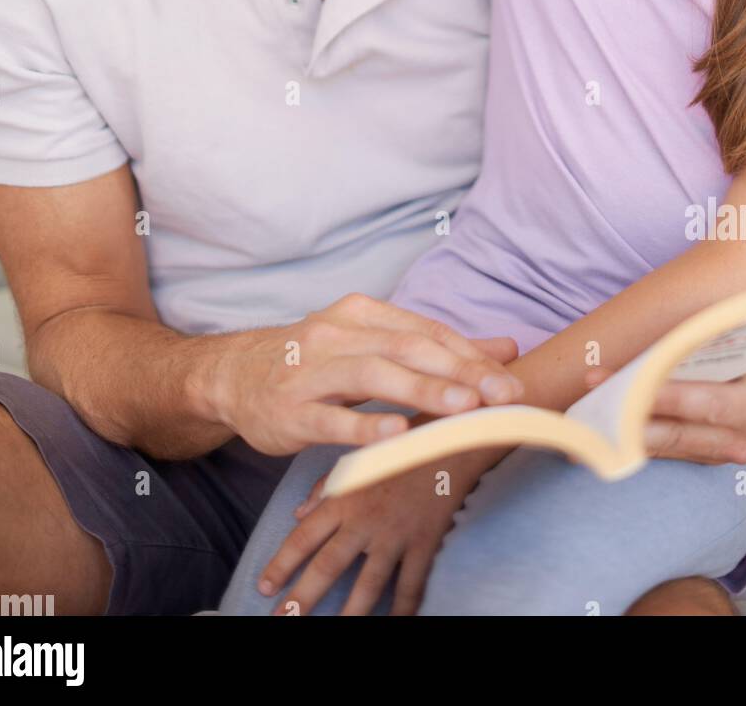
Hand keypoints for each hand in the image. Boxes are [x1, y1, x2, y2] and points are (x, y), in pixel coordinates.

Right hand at [193, 293, 522, 456]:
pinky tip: (397, 432)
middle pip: (408, 349)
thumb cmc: (315, 362)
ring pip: (373, 377)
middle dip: (460, 371)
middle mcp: (338, 335)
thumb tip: (507, 348)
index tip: (511, 379)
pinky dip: (364, 425)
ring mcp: (311, 372)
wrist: (234, 376)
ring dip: (422, 390)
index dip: (471, 355)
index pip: (426, 333)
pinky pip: (331, 419)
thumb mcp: (374, 345)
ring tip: (464, 406)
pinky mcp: (291, 410)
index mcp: (362, 314)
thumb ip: (439, 348)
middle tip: (503, 393)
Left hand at [257, 453, 484, 615]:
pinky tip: (394, 623)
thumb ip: (324, 487)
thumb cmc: (397, 444)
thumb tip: (298, 515)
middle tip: (283, 619)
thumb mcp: (355, 458)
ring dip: (350, 614)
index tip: (265, 587)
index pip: (304, 538)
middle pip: (327, 567)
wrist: (448, 436)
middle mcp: (365, 520)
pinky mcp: (424, 541)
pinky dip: (403, 608)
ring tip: (336, 634)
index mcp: (344, 497)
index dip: (281, 565)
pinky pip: (411, 584)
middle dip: (302, 598)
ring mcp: (396, 533)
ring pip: (368, 585)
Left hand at [584, 334, 745, 464]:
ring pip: (667, 445)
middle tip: (590, 398)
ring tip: (585, 409)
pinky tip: (604, 420)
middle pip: (677, 433)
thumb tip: (665, 332)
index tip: (630, 387)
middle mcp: (742, 439)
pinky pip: (670, 448)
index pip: (707, 404)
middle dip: (629, 416)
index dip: (667, 398)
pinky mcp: (711, 456)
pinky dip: (637, 434)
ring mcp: (726, 454)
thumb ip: (715, 336)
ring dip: (624, 428)